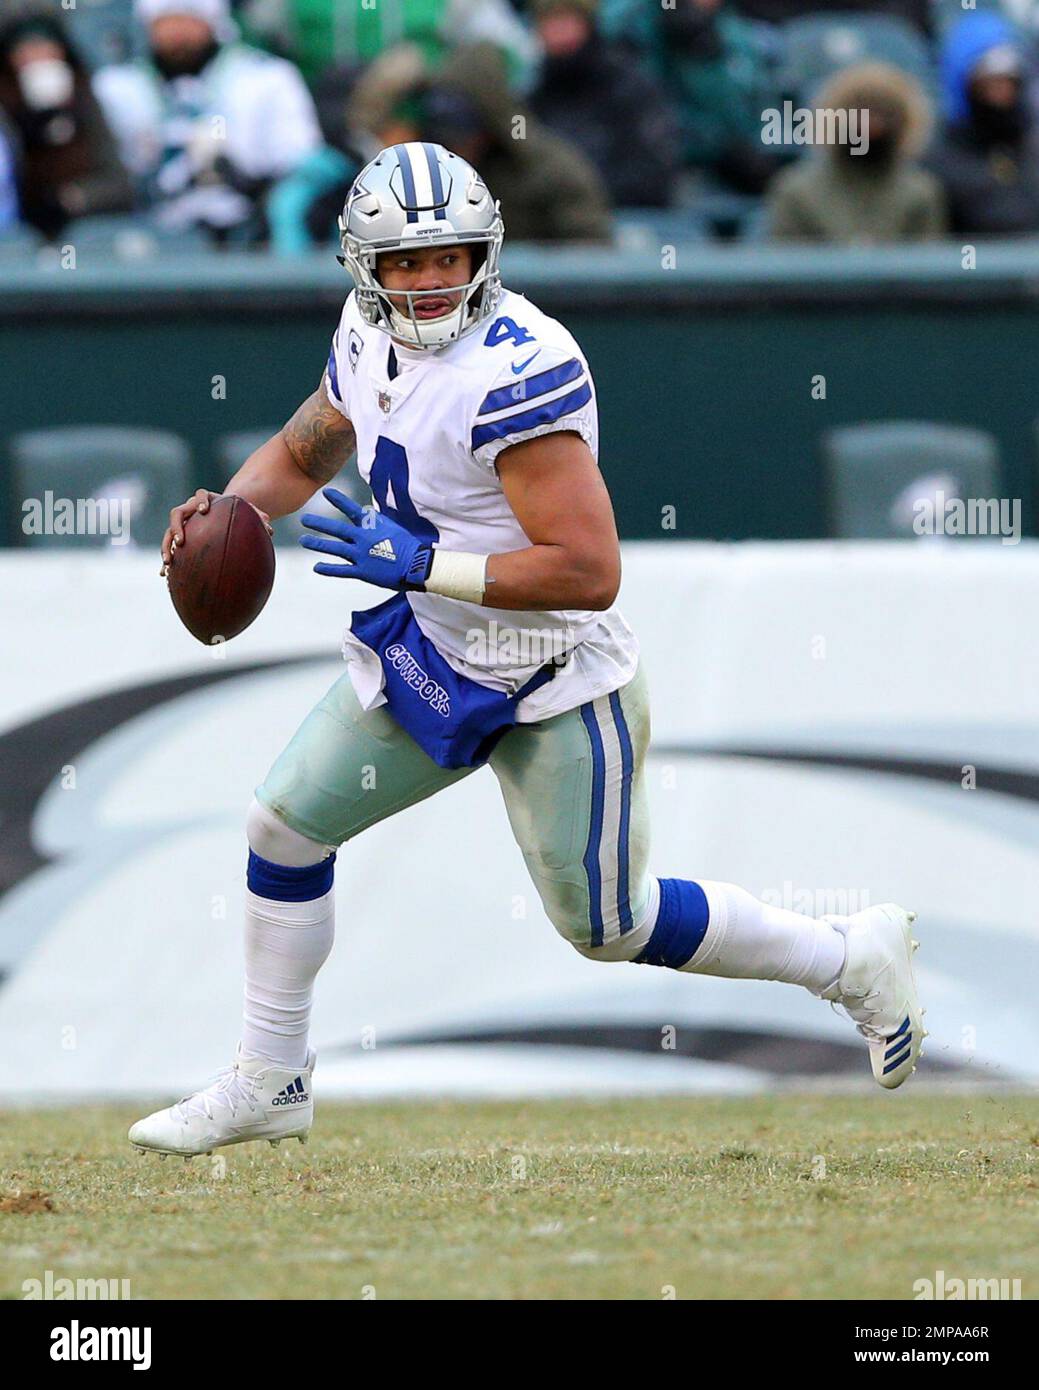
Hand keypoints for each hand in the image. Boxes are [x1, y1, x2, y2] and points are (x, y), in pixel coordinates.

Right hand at [161, 491, 270, 574]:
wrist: (224, 516)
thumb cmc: (238, 514)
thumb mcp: (248, 513)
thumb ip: (257, 518)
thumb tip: (270, 529)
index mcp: (206, 500)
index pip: (200, 494)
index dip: (201, 501)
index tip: (205, 510)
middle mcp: (190, 510)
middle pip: (176, 514)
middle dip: (176, 527)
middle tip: (180, 541)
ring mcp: (183, 524)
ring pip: (168, 533)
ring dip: (167, 547)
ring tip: (169, 562)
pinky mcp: (179, 538)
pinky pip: (170, 549)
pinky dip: (167, 562)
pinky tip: (165, 575)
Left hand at [300, 488, 432, 591]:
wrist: (417, 565)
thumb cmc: (408, 546)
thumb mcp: (392, 528)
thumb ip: (376, 523)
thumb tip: (365, 515)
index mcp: (372, 525)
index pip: (352, 509)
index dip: (338, 500)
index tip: (326, 492)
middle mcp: (363, 538)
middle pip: (336, 529)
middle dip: (319, 523)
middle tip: (304, 519)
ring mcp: (361, 555)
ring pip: (334, 548)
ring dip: (317, 544)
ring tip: (303, 540)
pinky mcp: (363, 571)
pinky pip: (341, 570)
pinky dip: (328, 569)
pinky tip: (316, 567)